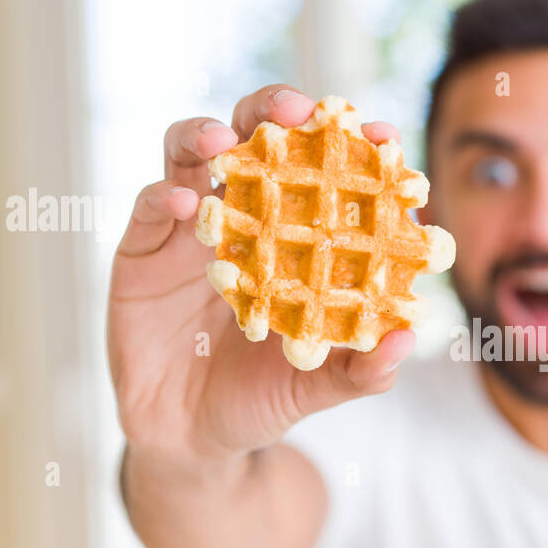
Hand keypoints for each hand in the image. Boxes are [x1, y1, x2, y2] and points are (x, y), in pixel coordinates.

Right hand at [107, 84, 411, 464]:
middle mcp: (243, 218)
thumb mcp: (317, 388)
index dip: (352, 147)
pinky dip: (165, 196)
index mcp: (294, 238)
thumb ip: (362, 370)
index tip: (381, 137)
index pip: (324, 174)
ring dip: (207, 134)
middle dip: (274, 110)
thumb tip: (406, 341)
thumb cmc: (262, 399)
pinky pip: (149, 207)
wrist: (192, 437)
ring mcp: (189, 228)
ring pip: (190, 153)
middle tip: (296, 112)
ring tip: (222, 141)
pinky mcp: (141, 250)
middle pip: (255, 137)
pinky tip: (185, 205)